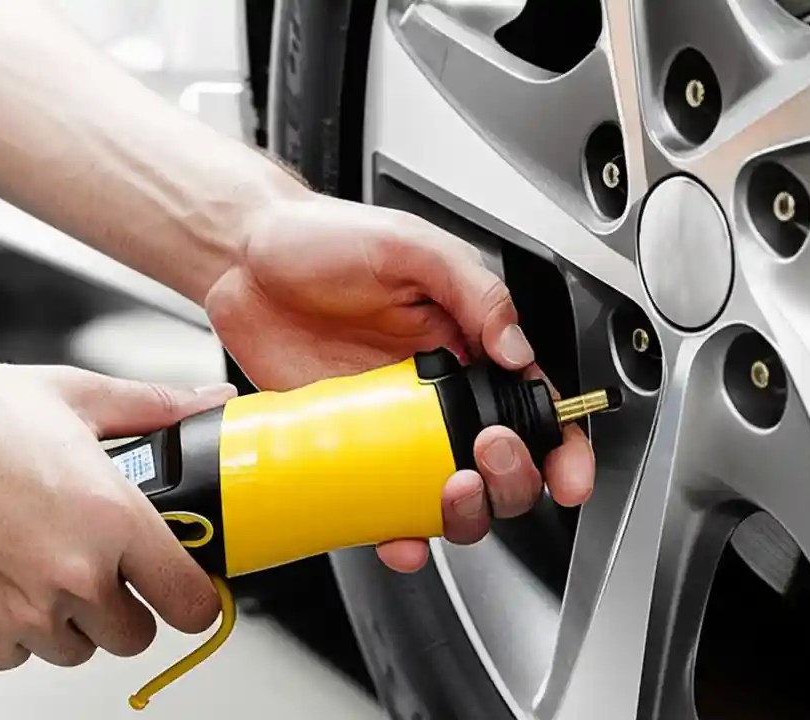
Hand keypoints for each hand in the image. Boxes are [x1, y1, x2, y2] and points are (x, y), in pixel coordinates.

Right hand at [0, 361, 234, 669]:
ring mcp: (21, 614)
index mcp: (112, 518)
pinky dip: (9, 629)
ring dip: (65, 619)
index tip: (185, 592)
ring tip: (33, 560)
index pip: (190, 602)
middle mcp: (73, 574)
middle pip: (135, 636)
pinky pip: (14, 656)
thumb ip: (153, 408)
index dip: (194, 600)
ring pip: (74, 649)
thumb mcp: (73, 397)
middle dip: (123, 606)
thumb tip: (204, 404)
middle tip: (97, 567)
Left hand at [206, 192, 595, 570]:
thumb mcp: (410, 245)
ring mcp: (394, 430)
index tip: (568, 472)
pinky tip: (397, 535)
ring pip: (448, 498)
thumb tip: (517, 348)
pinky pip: (381, 509)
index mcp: (469, 342)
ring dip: (462, 515)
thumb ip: (473, 291)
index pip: (532, 402)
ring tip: (449, 492)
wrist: (241, 258)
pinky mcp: (349, 451)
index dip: (561, 445)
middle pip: (499, 464)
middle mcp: (438, 395)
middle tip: (490, 456)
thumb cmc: (323, 238)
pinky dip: (395, 534)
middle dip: (512, 478)